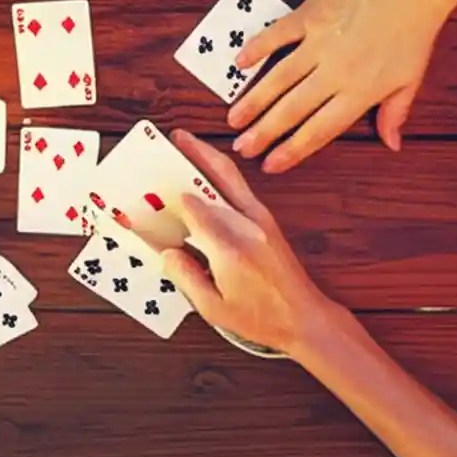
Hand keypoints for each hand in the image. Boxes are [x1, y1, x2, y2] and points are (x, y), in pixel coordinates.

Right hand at [161, 130, 338, 353]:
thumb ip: (186, 277)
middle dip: (194, 153)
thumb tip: (167, 253)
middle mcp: (247, 226)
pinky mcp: (267, 222)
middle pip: (218, 176)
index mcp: (230, 248)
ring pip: (232, 176)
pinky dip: (222, 174)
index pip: (194, 209)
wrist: (305, 318)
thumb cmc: (262, 318)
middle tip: (174, 138)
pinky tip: (209, 172)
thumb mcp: (213, 308)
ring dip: (209, 157)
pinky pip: (240, 189)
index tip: (151, 195)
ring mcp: (261, 220)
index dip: (169, 199)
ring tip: (188, 144)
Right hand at [227, 0, 454, 172]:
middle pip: (292, 110)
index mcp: (360, 91)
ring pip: (278, 78)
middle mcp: (335, 71)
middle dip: (263, 133)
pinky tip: (239, 64)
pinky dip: (256, 48)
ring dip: (253, 101)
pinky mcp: (310, 14)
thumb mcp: (411, 78)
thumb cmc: (416, 29)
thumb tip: (391, 143)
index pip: (319, 131)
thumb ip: (395, 113)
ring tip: (234, 119)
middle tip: (242, 148)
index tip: (271, 165)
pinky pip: (276, 34)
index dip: (292, 150)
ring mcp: (319, 42)